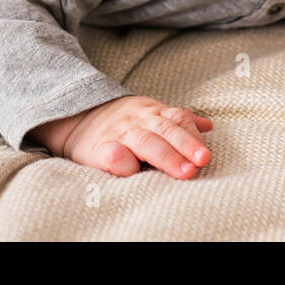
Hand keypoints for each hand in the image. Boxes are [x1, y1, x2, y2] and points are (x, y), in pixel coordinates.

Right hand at [58, 95, 212, 178]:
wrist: (76, 118)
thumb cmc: (122, 123)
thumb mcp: (150, 114)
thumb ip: (177, 121)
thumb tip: (208, 126)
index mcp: (153, 112)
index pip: (177, 119)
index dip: (193, 135)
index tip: (206, 154)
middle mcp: (139, 120)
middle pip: (166, 130)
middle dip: (186, 145)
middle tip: (201, 161)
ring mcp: (120, 134)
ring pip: (146, 142)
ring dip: (167, 157)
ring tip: (185, 172)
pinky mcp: (99, 149)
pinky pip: (114, 154)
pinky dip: (126, 162)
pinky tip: (137, 172)